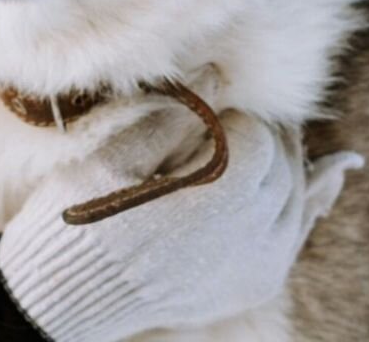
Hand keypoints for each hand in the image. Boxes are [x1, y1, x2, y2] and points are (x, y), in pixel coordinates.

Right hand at [0, 101, 362, 341]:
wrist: (67, 297)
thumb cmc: (82, 218)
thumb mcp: (117, 156)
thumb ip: (175, 115)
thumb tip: (217, 71)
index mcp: (215, 202)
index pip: (259, 138)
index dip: (239, 115)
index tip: (216, 103)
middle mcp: (248, 240)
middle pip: (283, 166)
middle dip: (265, 135)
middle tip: (240, 114)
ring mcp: (255, 268)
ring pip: (296, 199)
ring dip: (285, 165)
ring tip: (267, 139)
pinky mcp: (251, 284)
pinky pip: (294, 234)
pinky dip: (299, 202)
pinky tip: (301, 181)